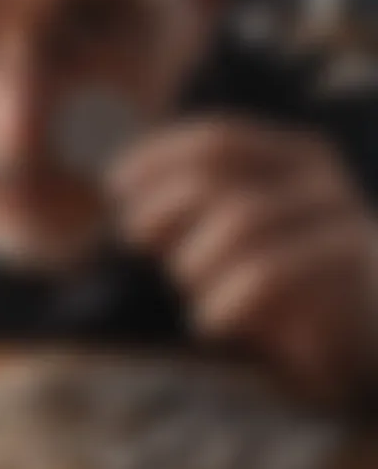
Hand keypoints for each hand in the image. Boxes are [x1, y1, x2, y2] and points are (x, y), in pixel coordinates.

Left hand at [113, 118, 377, 398]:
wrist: (357, 329)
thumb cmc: (280, 273)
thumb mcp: (225, 233)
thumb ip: (185, 209)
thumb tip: (122, 188)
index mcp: (286, 154)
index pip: (214, 138)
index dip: (158, 157)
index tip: (114, 184)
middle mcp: (315, 175)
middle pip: (217, 176)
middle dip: (161, 208)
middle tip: (137, 240)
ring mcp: (338, 216)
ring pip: (239, 222)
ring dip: (194, 260)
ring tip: (188, 287)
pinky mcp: (349, 266)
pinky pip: (269, 273)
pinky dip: (225, 299)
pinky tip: (209, 321)